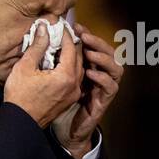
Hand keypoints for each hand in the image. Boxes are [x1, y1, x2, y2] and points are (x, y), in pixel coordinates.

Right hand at [3, 21, 83, 127]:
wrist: (19, 123)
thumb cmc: (20, 97)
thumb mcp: (25, 67)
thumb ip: (37, 47)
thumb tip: (44, 28)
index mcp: (66, 76)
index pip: (71, 48)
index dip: (65, 35)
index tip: (59, 26)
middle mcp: (74, 85)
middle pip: (78, 58)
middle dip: (71, 45)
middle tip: (62, 34)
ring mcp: (73, 94)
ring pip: (77, 69)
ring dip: (71, 57)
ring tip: (60, 48)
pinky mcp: (68, 100)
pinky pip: (73, 80)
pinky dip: (69, 69)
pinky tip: (58, 65)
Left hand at [50, 23, 122, 157]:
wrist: (62, 132)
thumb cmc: (55, 106)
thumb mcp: (48, 78)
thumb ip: (50, 60)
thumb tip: (42, 39)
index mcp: (87, 70)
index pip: (93, 48)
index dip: (87, 35)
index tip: (75, 26)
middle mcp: (98, 77)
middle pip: (108, 54)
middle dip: (98, 42)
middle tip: (84, 35)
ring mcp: (102, 90)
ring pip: (115, 69)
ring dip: (104, 59)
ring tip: (89, 52)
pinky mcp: (103, 102)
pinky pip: (111, 88)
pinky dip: (103, 79)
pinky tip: (91, 73)